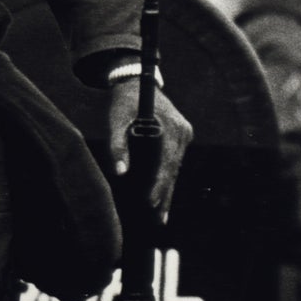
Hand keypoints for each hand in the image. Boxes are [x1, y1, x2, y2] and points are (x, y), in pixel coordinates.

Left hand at [107, 81, 192, 222]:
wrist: (137, 81)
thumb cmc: (124, 101)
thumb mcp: (116, 120)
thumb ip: (117, 145)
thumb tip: (119, 173)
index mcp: (172, 126)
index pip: (166, 162)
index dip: (159, 184)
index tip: (152, 202)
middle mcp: (183, 131)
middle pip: (173, 169)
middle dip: (165, 194)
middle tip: (158, 219)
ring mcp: (184, 135)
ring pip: (174, 168)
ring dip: (167, 191)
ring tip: (160, 217)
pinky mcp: (180, 138)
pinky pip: (173, 162)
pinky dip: (166, 179)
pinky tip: (162, 200)